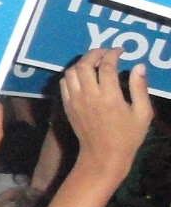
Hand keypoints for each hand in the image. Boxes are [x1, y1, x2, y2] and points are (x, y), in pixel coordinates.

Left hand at [62, 48, 152, 173]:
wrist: (103, 155)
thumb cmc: (128, 136)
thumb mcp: (143, 114)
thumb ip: (140, 88)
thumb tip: (139, 66)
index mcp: (110, 97)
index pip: (106, 66)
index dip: (113, 53)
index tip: (120, 51)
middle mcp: (89, 96)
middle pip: (85, 64)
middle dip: (95, 53)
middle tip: (106, 52)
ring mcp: (75, 100)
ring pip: (71, 71)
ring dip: (82, 62)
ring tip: (94, 62)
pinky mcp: (67, 106)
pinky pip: (64, 83)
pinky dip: (72, 74)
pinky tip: (83, 75)